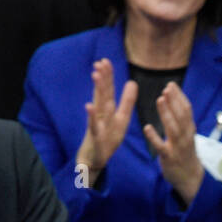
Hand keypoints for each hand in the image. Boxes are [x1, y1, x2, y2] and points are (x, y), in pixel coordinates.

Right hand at [75, 59, 137, 181]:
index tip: (105, 60)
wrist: (94, 161)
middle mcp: (101, 116)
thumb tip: (133, 82)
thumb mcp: (121, 119)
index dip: (108, 77)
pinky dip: (91, 117)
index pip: (108, 91)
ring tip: (96, 75)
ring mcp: (97, 126)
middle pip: (103, 95)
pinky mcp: (96, 139)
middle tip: (100, 62)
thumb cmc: (107, 139)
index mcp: (108, 112)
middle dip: (103, 78)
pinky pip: (94, 127)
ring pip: (98, 107)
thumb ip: (126, 102)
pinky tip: (89, 106)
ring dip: (97, 91)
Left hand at [143, 83, 203, 205]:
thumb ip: (182, 119)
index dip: (179, 96)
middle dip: (174, 101)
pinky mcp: (169, 158)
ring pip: (173, 128)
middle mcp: (186, 136)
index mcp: (189, 129)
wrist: (190, 177)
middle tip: (166, 88)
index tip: (171, 84)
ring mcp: (178, 147)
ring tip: (160, 100)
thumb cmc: (185, 153)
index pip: (187, 110)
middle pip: (182, 116)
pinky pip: (161, 146)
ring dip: (166, 114)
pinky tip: (147, 127)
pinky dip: (154, 137)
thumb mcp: (187, 134)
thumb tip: (175, 99)